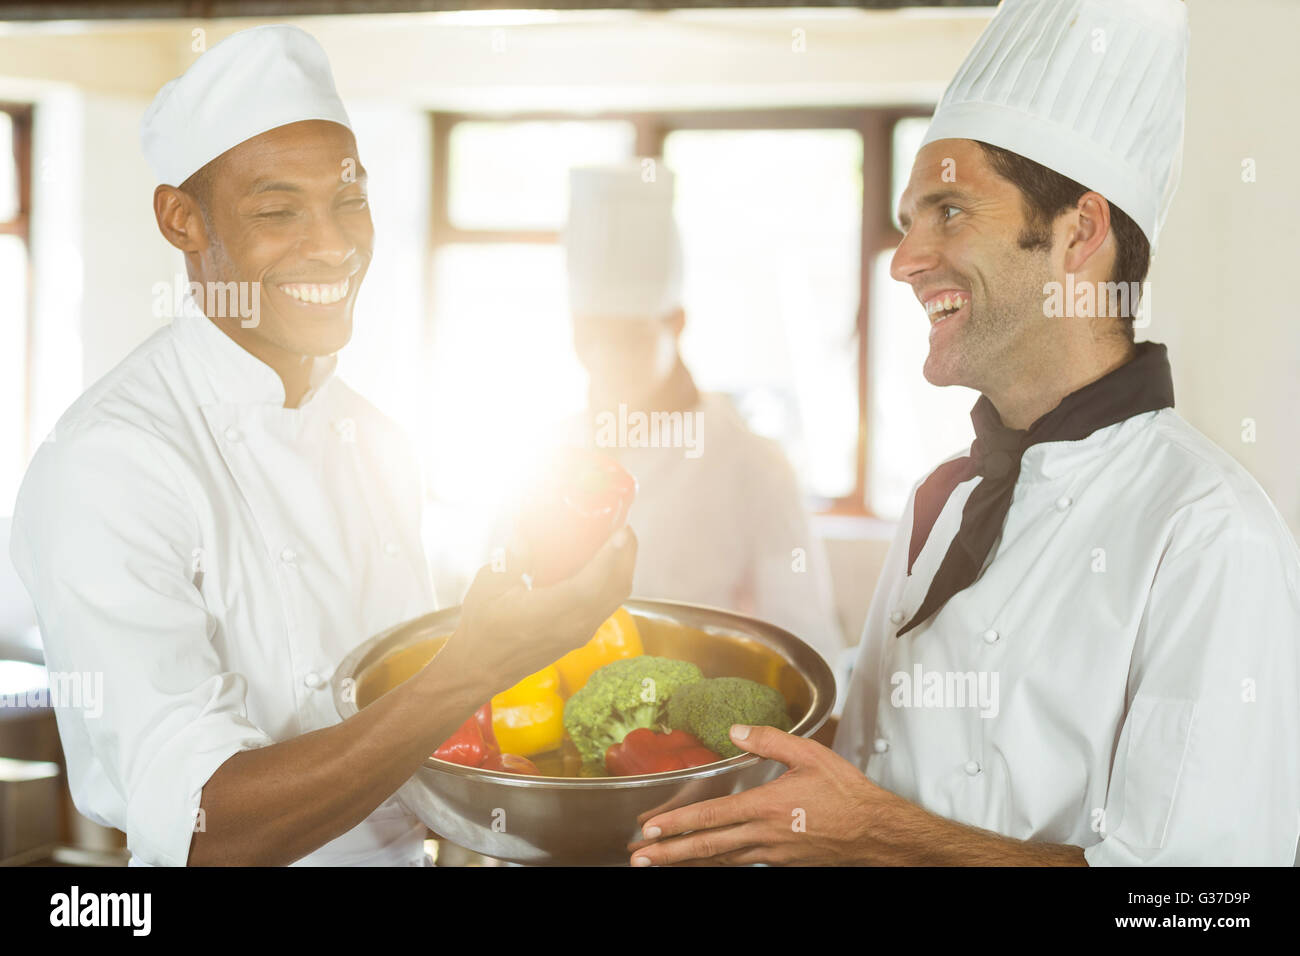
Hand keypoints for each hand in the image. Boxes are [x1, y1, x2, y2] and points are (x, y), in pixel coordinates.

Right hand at [441, 525, 637, 696]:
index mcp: (549, 614)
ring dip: (624, 568)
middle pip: (614, 588)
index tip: (622, 532)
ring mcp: (580, 632)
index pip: (590, 584)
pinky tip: (606, 565)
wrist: (481, 668)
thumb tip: (527, 534)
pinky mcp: (581, 635)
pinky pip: (607, 605)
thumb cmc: (482, 629)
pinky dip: (614, 582)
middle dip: (626, 555)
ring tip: (619, 541)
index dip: (610, 557)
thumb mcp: (488, 587)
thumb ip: (512, 559)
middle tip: (624, 526)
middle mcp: (572, 625)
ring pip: (615, 598)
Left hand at [627, 724, 897, 865]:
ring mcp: (772, 852)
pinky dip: (717, 863)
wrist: (876, 832)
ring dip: (687, 862)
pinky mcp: (782, 861)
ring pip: (720, 859)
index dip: (677, 823)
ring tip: (660, 863)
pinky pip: (740, 863)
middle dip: (669, 854)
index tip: (649, 829)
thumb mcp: (811, 755)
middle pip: (707, 846)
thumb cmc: (846, 793)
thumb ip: (771, 740)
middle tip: (639, 858)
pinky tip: (705, 863)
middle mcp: (764, 834)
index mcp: (767, 806)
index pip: (711, 816)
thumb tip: (737, 729)